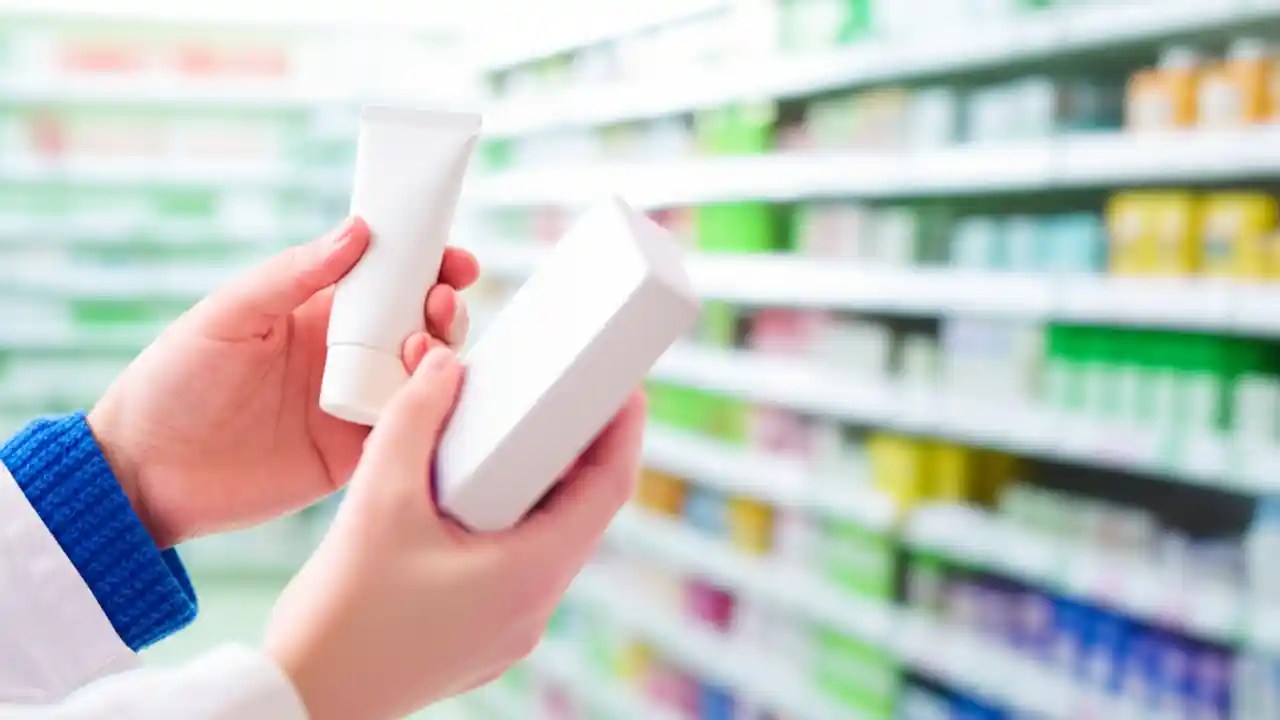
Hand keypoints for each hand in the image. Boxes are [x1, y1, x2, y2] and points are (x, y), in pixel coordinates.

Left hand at [88, 217, 478, 547]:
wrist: (146, 474)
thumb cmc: (172, 383)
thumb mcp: (227, 315)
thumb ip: (291, 275)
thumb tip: (357, 232)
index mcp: (316, 311)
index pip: (386, 277)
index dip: (425, 263)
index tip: (452, 257)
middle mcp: (346, 354)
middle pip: (418, 322)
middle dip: (444, 307)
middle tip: (442, 301)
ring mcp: (355, 403)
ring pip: (423, 374)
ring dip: (439, 354)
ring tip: (422, 347)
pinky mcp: (355, 453)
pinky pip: (408, 429)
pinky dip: (429, 411)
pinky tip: (430, 396)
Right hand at [265, 346, 644, 719]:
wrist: (300, 700)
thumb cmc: (339, 617)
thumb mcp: (377, 500)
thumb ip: (413, 420)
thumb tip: (445, 365)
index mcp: (529, 575)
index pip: (608, 490)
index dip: (623, 431)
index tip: (624, 387)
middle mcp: (534, 607)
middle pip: (581, 513)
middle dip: (574, 450)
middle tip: (560, 396)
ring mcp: (511, 629)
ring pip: (547, 539)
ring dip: (536, 488)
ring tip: (511, 436)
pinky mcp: (483, 637)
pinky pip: (516, 565)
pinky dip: (507, 522)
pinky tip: (469, 495)